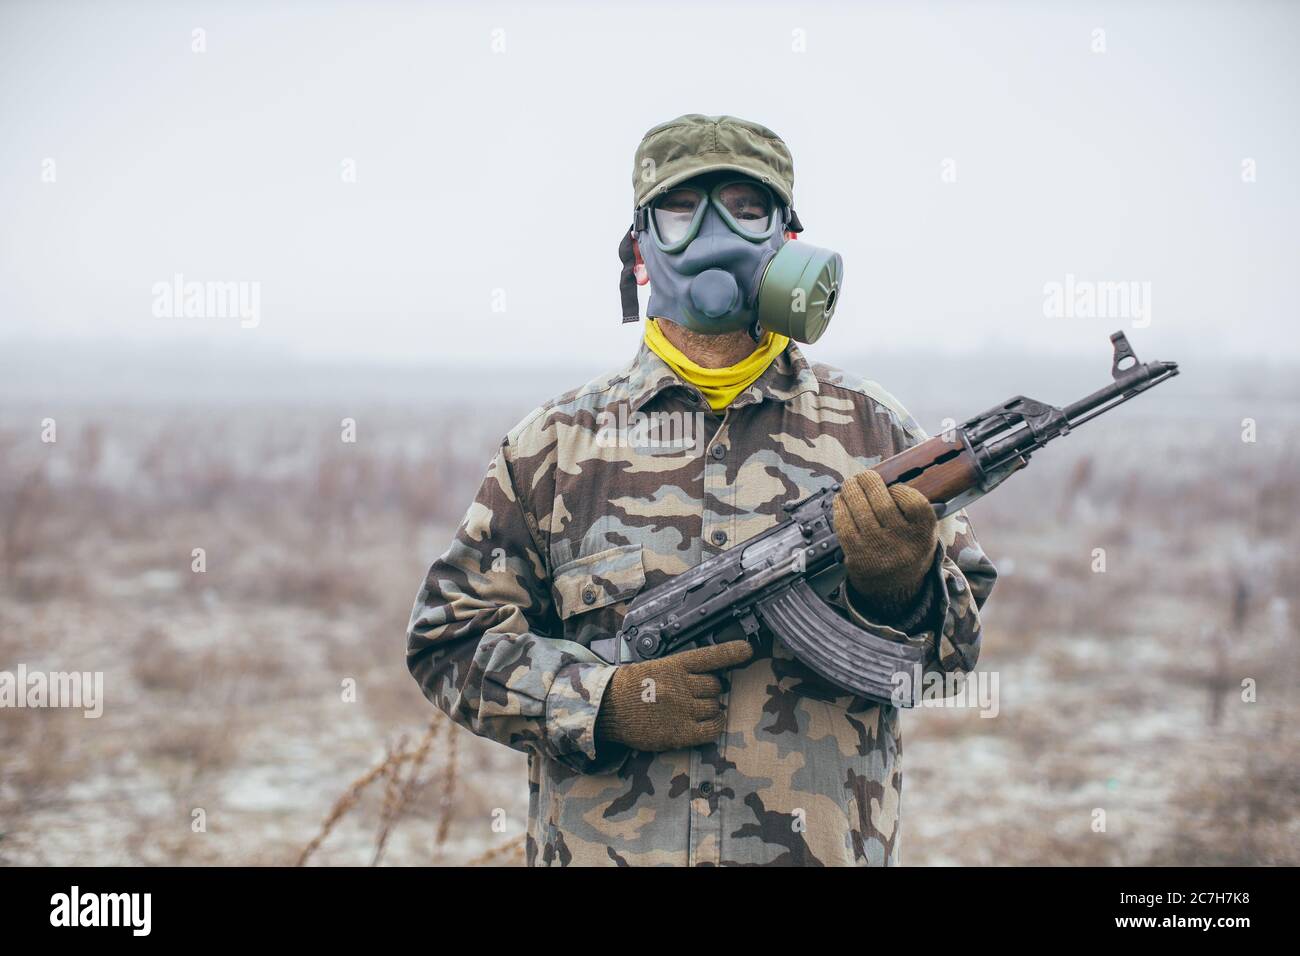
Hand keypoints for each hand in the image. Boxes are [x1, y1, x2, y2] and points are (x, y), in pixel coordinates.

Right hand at [595, 641, 752, 752]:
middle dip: (711, 690)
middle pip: (715, 686)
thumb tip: (708, 674)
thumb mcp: (655, 667)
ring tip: (695, 709)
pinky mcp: (680, 732)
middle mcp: (681, 685)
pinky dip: (715, 725)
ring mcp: (682, 709)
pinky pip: (711, 729)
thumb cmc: (630, 686)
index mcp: (674, 665)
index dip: (732, 653)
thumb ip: (680, 669)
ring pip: (714, 706)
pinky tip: (710, 722)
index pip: (711, 656)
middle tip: (697, 694)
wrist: (608, 708)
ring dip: (710, 708)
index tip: (747, 650)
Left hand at [832, 469, 938, 614]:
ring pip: (861, 511)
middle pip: (883, 503)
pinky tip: (841, 500)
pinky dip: (840, 508)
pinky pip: (844, 525)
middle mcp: (902, 543)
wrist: (894, 588)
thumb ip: (914, 510)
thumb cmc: (907, 550)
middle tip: (864, 476)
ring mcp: (878, 550)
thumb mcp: (923, 533)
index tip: (893, 487)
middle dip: (870, 482)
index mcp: (923, 535)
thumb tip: (890, 478)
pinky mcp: (857, 556)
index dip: (900, 490)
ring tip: (850, 484)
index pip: (914, 503)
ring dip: (852, 491)